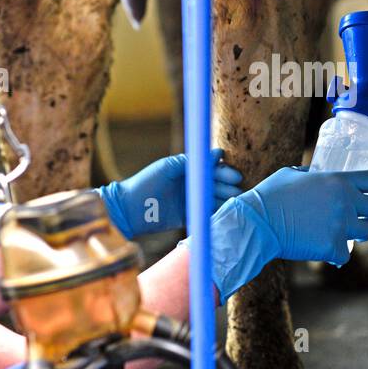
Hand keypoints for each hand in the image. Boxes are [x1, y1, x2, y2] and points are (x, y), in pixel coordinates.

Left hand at [98, 149, 242, 238]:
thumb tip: (217, 153)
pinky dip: (216, 214)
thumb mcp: (168, 167)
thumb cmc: (146, 183)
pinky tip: (226, 214)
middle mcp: (190, 184)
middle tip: (238, 191)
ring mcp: (189, 200)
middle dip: (228, 187)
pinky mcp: (187, 216)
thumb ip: (191, 161)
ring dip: (225, 201)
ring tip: (235, 204)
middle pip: (215, 185)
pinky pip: (205, 214)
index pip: (211, 169)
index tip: (235, 176)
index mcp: (186, 170)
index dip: (224, 172)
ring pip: (213, 199)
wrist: (129, 209)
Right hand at [208, 166, 367, 302]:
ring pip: (366, 232)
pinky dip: (336, 255)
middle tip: (356, 216)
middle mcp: (345, 202)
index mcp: (338, 181)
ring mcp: (340, 226)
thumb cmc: (269, 196)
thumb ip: (310, 175)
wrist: (257, 223)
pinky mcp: (332, 247)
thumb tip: (314, 176)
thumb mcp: (291, 175)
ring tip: (339, 232)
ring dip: (355, 233)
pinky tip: (324, 250)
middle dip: (367, 213)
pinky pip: (345, 255)